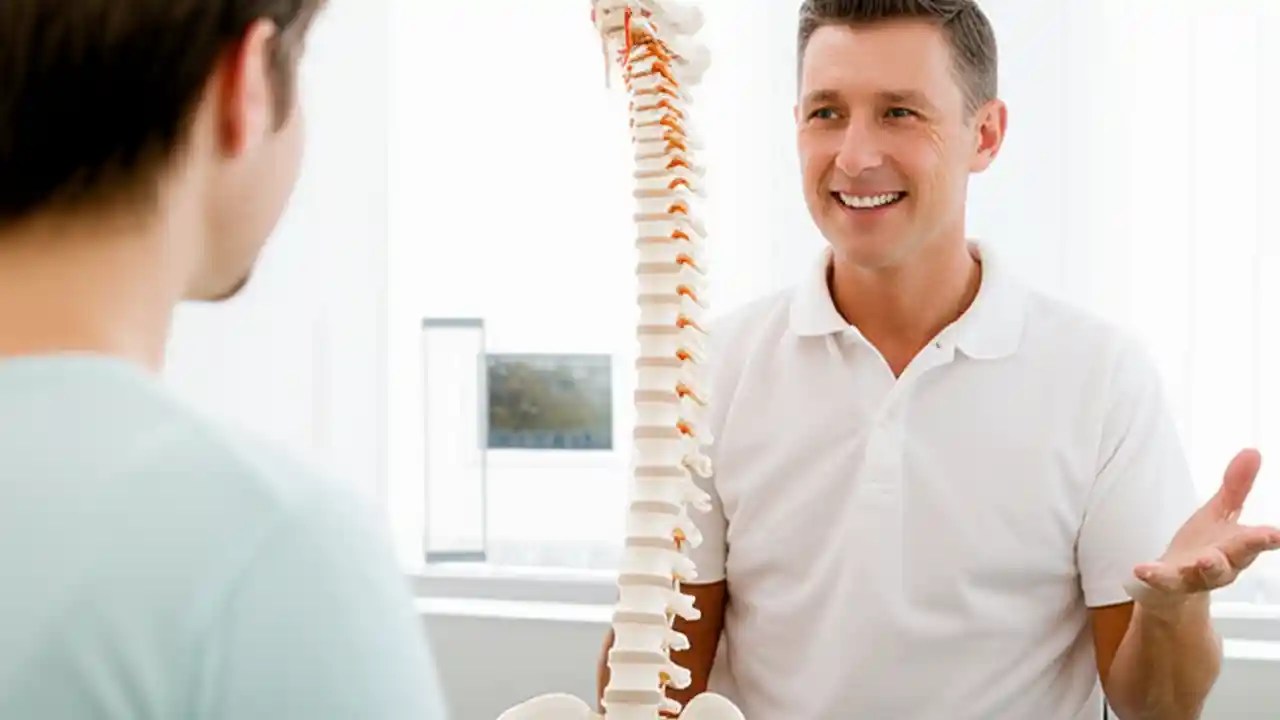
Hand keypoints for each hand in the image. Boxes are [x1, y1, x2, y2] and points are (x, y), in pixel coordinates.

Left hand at [1132, 449, 1279, 601]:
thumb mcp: (1220, 512)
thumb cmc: (1203, 546)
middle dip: (1248, 547)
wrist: (1174, 583)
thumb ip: (1236, 486)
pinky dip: (1154, 576)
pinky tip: (1142, 569)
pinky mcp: (1169, 581)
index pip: (1255, 541)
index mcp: (1236, 547)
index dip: (1267, 537)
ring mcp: (1195, 575)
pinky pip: (1163, 580)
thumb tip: (1252, 451)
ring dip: (1206, 567)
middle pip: (1236, 557)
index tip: (1277, 534)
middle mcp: (1221, 564)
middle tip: (1261, 539)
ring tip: (1203, 560)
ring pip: (1205, 574)